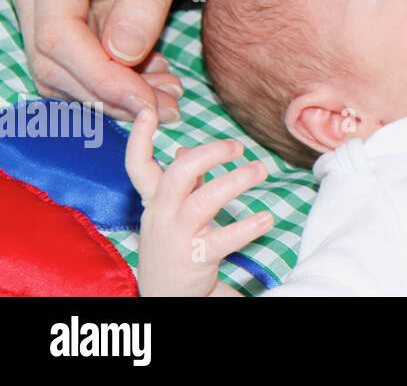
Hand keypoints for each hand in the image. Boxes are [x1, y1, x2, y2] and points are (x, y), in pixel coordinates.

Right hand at [4, 0, 208, 121]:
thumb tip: (123, 55)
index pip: (57, 32)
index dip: (98, 76)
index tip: (145, 102)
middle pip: (50, 58)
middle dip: (107, 92)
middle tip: (166, 108)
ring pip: (56, 68)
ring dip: (109, 92)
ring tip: (166, 95)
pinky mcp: (52, 13)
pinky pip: (72, 60)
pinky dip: (109, 79)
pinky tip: (151, 80)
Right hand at [125, 108, 272, 296]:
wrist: (167, 298)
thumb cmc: (174, 245)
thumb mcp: (170, 212)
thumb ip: (181, 183)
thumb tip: (182, 151)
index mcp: (155, 200)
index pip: (138, 166)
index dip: (139, 138)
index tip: (146, 110)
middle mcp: (161, 215)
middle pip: (177, 175)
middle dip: (207, 154)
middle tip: (238, 146)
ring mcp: (177, 237)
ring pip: (203, 202)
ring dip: (235, 181)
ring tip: (261, 170)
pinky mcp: (195, 259)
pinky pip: (222, 240)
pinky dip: (247, 227)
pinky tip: (266, 217)